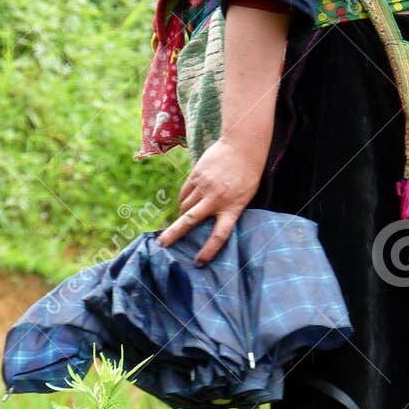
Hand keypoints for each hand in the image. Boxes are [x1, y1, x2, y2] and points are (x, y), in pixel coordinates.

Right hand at [156, 138, 267, 265]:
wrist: (243, 147)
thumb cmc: (247, 176)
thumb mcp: (244, 197)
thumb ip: (228, 210)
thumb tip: (208, 225)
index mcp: (233, 208)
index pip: (220, 234)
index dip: (209, 249)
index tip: (199, 261)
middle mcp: (216, 199)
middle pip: (190, 220)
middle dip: (173, 234)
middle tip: (161, 245)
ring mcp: (204, 187)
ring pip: (185, 207)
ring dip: (182, 215)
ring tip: (184, 219)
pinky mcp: (196, 176)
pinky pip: (184, 194)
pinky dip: (183, 201)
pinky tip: (187, 203)